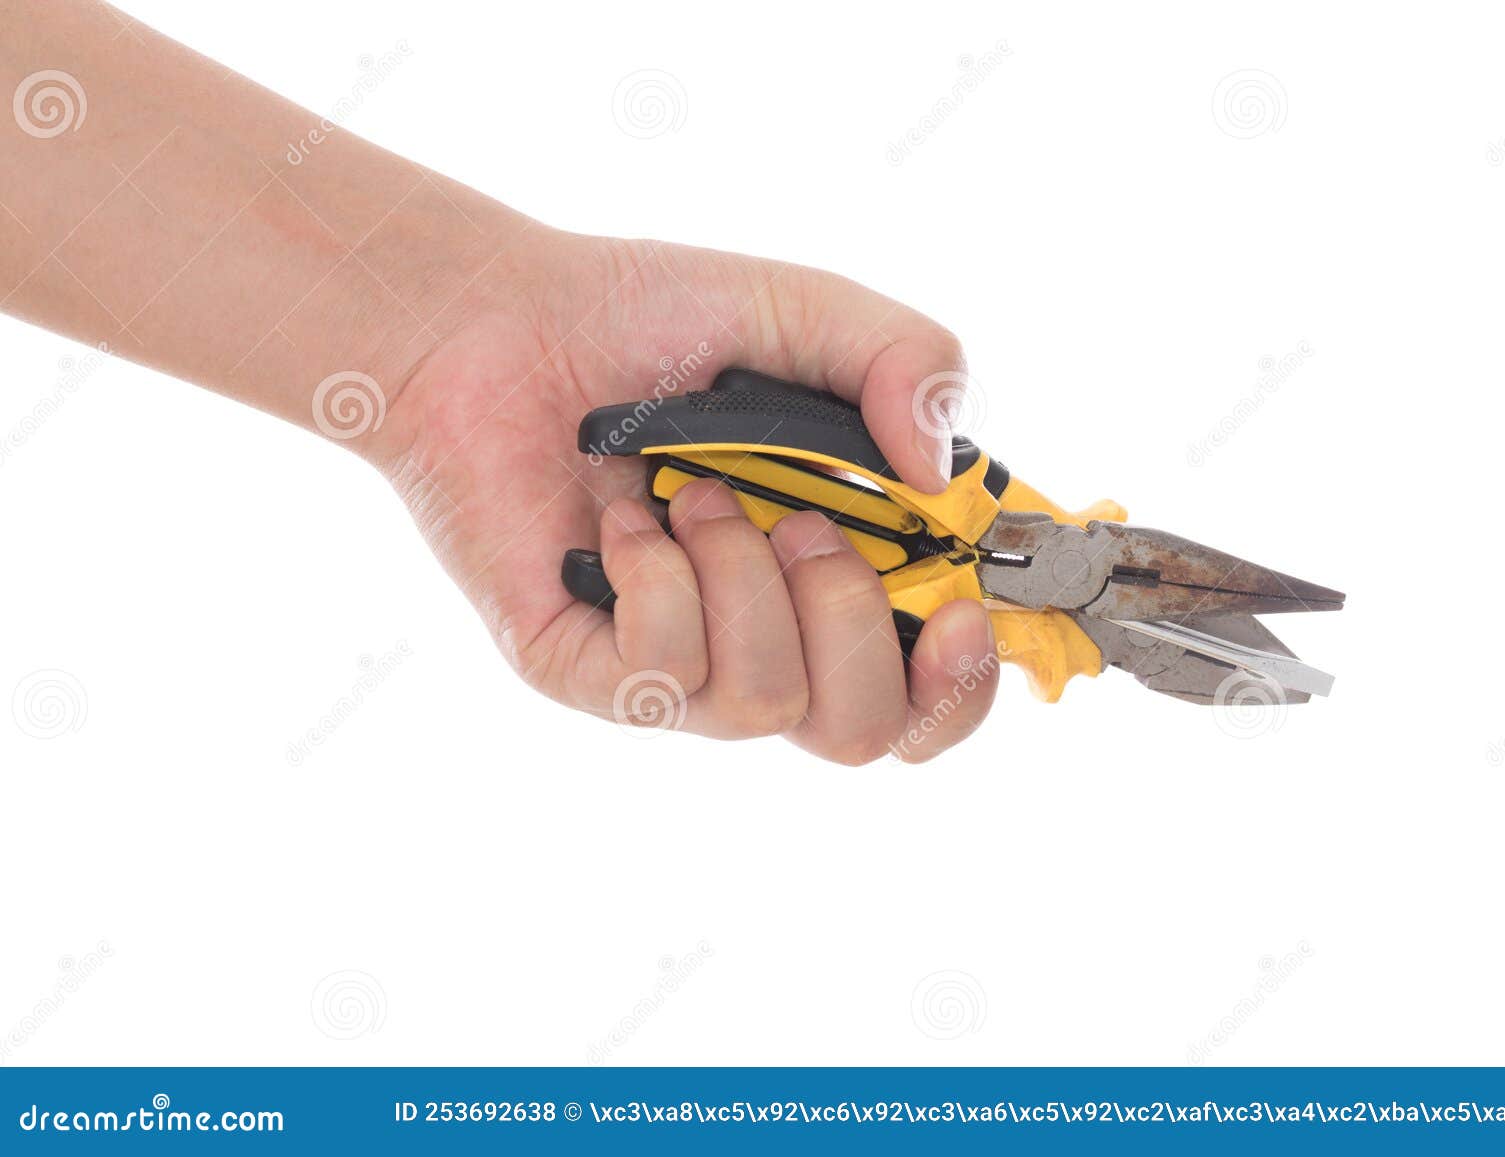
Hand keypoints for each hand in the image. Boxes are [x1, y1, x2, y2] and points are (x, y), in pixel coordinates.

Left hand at [368, 229, 999, 763]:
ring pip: (768, 702)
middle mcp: (764, 635)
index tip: (961, 615)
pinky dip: (660, 581)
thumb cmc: (653, 320)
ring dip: (746, 579)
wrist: (499, 317)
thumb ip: (910, 365)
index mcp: (836, 572)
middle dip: (851, 618)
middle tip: (798, 521)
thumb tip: (944, 481)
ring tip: (691, 495)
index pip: (926, 694)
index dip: (964, 682)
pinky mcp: (588, 668)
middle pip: (864, 733)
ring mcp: (676, 662)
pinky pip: (663, 675)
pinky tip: (623, 522)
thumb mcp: (810, 314)